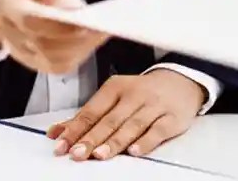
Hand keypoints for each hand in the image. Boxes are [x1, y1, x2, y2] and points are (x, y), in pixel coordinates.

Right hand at [0, 0, 105, 74]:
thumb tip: (76, 10)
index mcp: (4, 1)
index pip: (31, 21)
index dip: (59, 26)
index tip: (86, 22)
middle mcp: (6, 31)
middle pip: (45, 46)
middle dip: (77, 39)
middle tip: (103, 27)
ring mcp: (16, 50)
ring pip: (53, 61)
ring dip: (81, 49)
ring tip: (101, 31)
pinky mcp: (29, 61)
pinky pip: (56, 66)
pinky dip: (78, 55)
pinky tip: (92, 39)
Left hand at [48, 70, 205, 160]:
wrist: (181, 81)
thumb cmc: (142, 93)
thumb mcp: (114, 98)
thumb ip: (86, 117)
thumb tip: (56, 133)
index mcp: (115, 87)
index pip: (91, 111)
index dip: (75, 129)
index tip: (62, 145)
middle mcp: (134, 95)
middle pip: (109, 120)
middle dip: (91, 138)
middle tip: (77, 153)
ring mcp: (154, 106)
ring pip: (132, 126)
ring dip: (114, 141)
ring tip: (99, 154)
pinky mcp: (172, 118)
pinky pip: (158, 131)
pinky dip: (145, 142)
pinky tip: (134, 151)